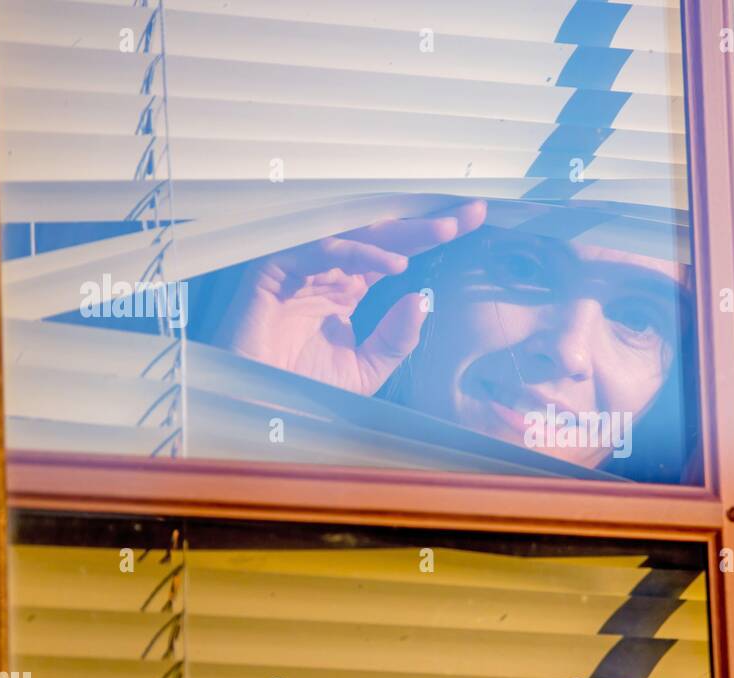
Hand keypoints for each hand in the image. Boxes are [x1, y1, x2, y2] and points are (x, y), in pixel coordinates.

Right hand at [212, 200, 486, 393]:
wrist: (258, 407)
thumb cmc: (303, 389)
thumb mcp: (366, 370)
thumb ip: (396, 339)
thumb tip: (422, 299)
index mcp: (348, 286)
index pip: (395, 251)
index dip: (431, 234)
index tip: (476, 219)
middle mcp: (327, 270)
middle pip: (381, 234)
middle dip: (425, 221)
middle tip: (469, 213)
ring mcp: (301, 267)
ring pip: (354, 233)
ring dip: (400, 231)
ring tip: (443, 232)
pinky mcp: (274, 270)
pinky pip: (319, 250)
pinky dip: (356, 253)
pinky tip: (394, 266)